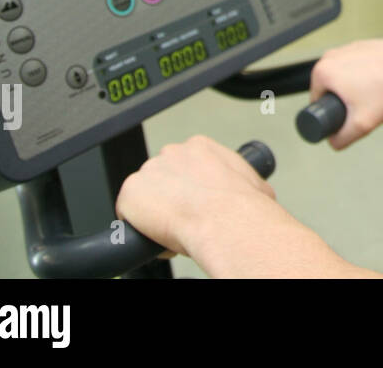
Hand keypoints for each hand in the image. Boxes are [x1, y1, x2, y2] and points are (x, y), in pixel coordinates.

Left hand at [115, 135, 277, 257]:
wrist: (226, 219)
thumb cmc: (243, 205)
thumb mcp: (255, 184)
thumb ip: (243, 181)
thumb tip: (254, 191)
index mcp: (201, 147)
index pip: (185, 165)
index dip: (189, 186)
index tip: (194, 201)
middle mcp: (172, 153)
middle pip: (162, 177)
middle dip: (170, 197)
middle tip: (184, 217)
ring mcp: (149, 171)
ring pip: (145, 194)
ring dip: (154, 211)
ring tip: (174, 228)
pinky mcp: (129, 192)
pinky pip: (127, 212)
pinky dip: (138, 227)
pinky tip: (158, 236)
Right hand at [309, 37, 382, 148]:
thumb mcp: (362, 124)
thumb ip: (342, 139)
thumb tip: (333, 141)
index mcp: (323, 71)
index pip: (316, 102)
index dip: (330, 115)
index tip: (349, 116)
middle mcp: (331, 56)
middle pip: (330, 90)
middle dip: (345, 102)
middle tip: (365, 107)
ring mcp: (347, 48)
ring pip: (344, 79)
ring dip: (355, 90)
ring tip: (375, 94)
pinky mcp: (362, 46)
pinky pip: (357, 68)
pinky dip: (366, 78)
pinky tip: (380, 84)